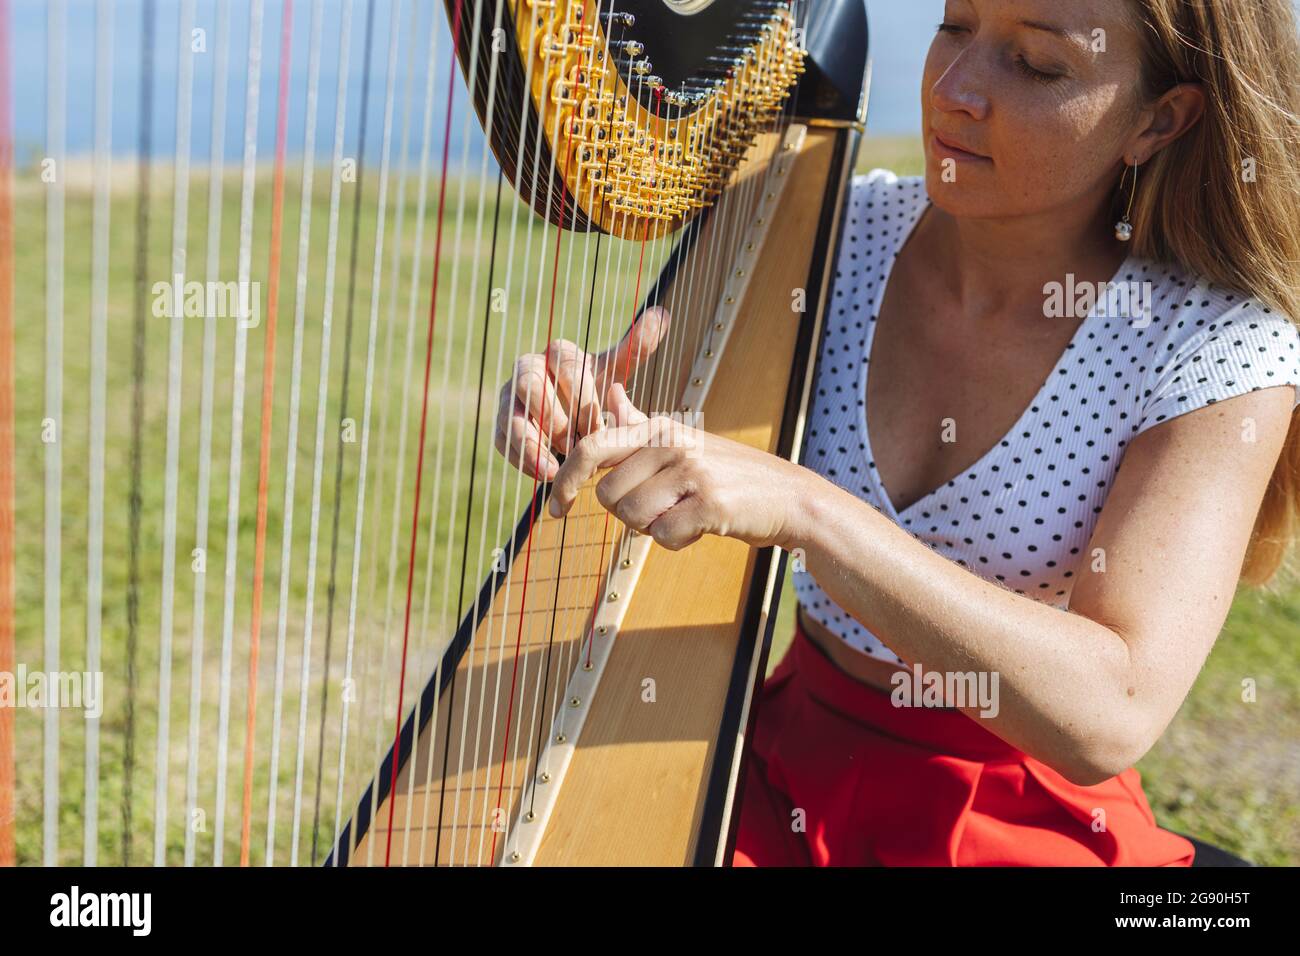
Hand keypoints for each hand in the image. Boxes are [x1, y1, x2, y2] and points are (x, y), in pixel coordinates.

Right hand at [493, 306, 670, 480]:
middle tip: (576, 444)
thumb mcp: (617, 371)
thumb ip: (636, 347)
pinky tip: (544, 475)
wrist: (579, 417)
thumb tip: (663, 312)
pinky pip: (503, 440)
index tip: (599, 424)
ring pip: (510, 415)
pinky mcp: (503, 424)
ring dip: (531, 443)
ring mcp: (510, 397)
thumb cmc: (598, 391)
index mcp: (558, 352)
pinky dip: (522, 458)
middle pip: (529, 384)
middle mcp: (528, 369)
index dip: (581, 395)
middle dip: (553, 417)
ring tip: (553, 471)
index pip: (564, 364)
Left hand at [547, 383, 807, 552]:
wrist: (789, 497)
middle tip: (660, 510)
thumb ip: (640, 422)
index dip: (565, 480)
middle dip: (626, 514)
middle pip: (608, 495)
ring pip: (633, 518)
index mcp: (659, 428)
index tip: (556, 509)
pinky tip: (700, 529)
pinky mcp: (709, 503)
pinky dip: (677, 542)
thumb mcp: (684, 440)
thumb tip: (610, 390)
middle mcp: (672, 443)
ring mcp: (692, 471)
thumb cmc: (731, 474)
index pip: (592, 447)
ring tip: (685, 515)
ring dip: (654, 528)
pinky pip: (663, 536)